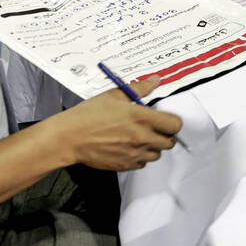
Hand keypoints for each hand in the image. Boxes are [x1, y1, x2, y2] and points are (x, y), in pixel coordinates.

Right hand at [54, 77, 182, 170]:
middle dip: (164, 135)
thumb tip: (155, 81)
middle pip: (169, 142)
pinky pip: (142, 163)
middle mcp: (142, 138)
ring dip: (152, 147)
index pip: (175, 125)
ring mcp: (134, 154)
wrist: (70, 137)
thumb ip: (139, 89)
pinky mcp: (125, 165)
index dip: (172, 122)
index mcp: (142, 118)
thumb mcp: (115, 95)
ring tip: (139, 138)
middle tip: (152, 128)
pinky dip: (139, 157)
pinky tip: (128, 147)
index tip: (165, 119)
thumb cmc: (89, 114)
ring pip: (157, 154)